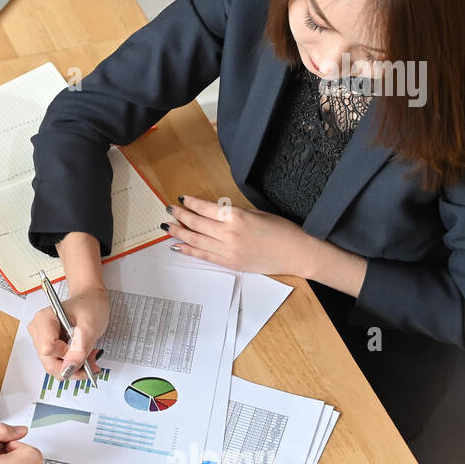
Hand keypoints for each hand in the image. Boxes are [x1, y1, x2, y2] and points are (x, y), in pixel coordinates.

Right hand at [28, 286, 107, 381]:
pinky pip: (57, 364)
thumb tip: (70, 368)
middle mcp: (39, 330)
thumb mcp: (90, 326)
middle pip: (49, 363)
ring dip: (74, 367)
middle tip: (91, 361)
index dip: (66, 355)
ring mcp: (42, 340)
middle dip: (72, 367)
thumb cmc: (90, 305)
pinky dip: (72, 364)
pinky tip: (82, 356)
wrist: (91, 300)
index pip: (48, 349)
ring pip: (53, 366)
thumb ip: (80, 348)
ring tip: (88, 356)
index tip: (81, 351)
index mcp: (44, 320)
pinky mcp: (48, 346)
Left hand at [164, 195, 318, 275]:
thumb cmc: (282, 230)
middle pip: (197, 224)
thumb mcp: (257, 213)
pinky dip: (189, 251)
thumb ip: (234, 214)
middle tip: (169, 210)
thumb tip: (215, 213)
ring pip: (196, 240)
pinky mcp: (230, 264)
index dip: (191, 203)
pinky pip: (204, 256)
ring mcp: (228, 251)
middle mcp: (229, 234)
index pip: (206, 209)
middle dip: (180, 216)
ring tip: (167, 227)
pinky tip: (177, 246)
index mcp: (236, 217)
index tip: (181, 200)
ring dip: (179, 233)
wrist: (296, 253)